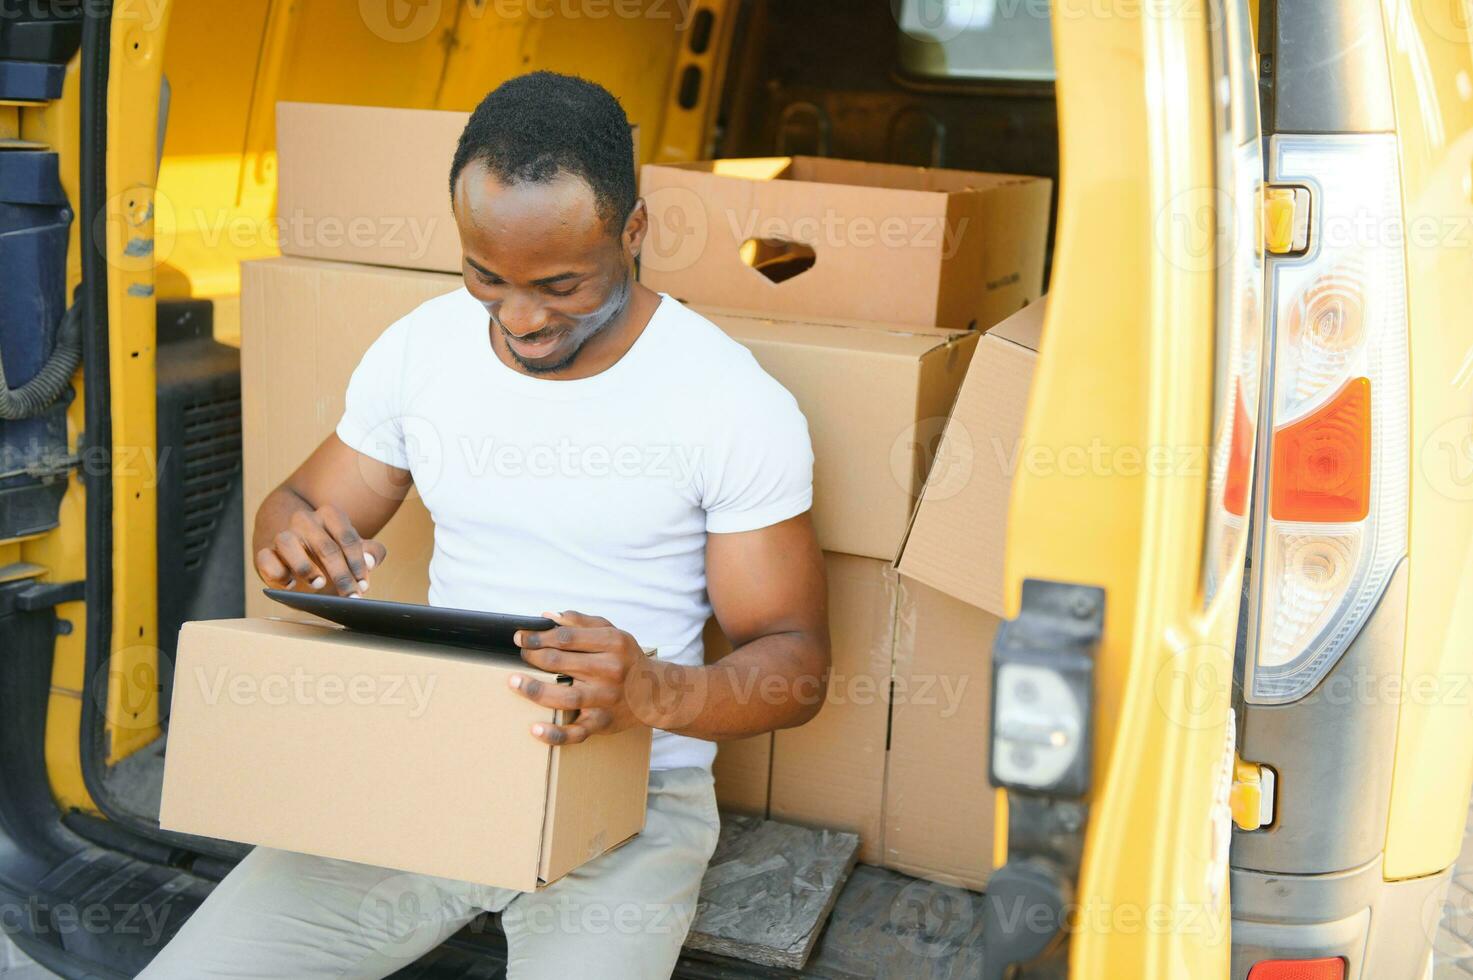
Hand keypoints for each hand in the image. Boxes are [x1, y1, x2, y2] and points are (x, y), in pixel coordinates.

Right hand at [254, 503, 386, 595]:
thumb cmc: (335, 556)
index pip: (346, 536)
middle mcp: (305, 521)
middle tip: (350, 595)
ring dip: (304, 566)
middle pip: (324, 545)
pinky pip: (265, 558)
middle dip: (340, 574)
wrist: (302, 560)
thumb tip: (369, 562)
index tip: (363, 585)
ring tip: (319, 584)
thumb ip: (372, 553)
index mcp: (330, 516)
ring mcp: (283, 536)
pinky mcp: (265, 553)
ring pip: (287, 542)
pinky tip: (290, 585)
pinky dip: (277, 572)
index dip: (357, 562)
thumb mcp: (356, 553)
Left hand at [509, 610, 675, 744]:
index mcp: (613, 644)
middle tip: (520, 654)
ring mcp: (605, 699)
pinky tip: (535, 729)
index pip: (567, 637)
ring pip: (565, 697)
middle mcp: (610, 671)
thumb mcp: (612, 632)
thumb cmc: (627, 659)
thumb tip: (548, 616)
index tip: (521, 637)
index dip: (539, 636)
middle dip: (533, 656)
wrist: (655, 693)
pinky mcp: (601, 723)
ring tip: (514, 682)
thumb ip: (581, 622)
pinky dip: (555, 733)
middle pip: (562, 662)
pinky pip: (576, 733)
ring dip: (535, 690)